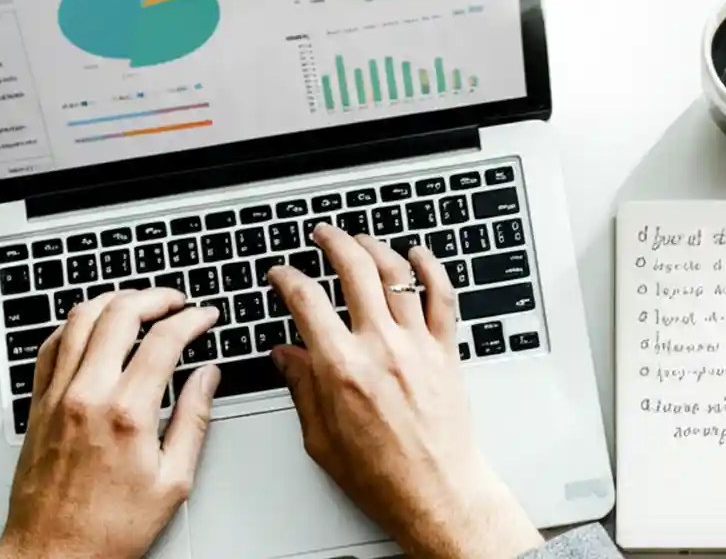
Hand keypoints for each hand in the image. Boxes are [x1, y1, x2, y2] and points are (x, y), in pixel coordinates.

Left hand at [0, 289, 220, 558]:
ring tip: (138, 303)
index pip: (164, 340)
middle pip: (119, 314)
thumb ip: (194, 419)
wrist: (53, 556)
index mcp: (128, 414)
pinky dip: (74, 325)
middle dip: (155, 297)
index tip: (205, 316)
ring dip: (114, 301)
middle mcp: (87, 396)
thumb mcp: (173, 480)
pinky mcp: (37, 406)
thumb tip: (208, 378)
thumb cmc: (109, 530)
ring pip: (79, 320)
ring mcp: (57, 397)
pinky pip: (50, 346)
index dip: (192, 319)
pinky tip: (93, 328)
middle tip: (176, 301)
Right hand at [268, 225, 543, 558]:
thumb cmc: (381, 474)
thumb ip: (302, 388)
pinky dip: (431, 268)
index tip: (281, 273)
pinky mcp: (445, 351)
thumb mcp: (321, 439)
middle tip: (322, 234)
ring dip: (375, 247)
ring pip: (397, 274)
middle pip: (354, 270)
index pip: (306, 301)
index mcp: (342, 368)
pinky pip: (441, 296)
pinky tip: (419, 255)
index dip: (287, 278)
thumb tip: (286, 356)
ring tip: (360, 238)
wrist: (435, 491)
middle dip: (332, 242)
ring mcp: (417, 345)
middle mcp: (380, 348)